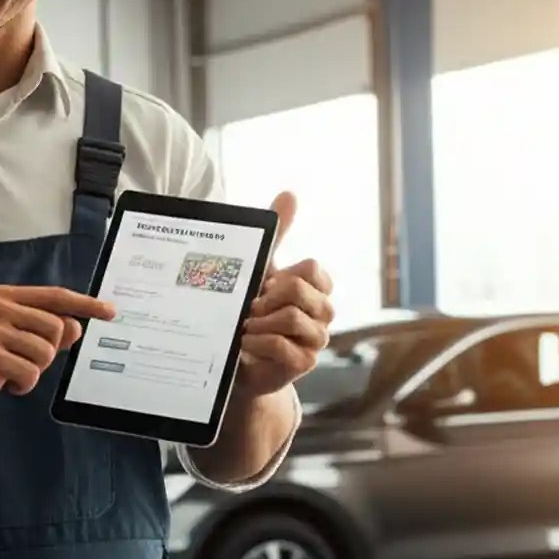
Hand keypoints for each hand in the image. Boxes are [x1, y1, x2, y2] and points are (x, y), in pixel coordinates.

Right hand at [0, 285, 116, 423]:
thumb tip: (77, 326)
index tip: (111, 312)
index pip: (56, 297)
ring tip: (10, 371)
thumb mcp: (19, 342)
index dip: (86, 304)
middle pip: (56, 328)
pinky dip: (23, 385)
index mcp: (6, 297)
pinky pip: (31, 373)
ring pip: (46, 352)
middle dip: (47, 353)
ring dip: (34, 371)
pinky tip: (4, 383)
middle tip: (22, 362)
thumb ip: (48, 332)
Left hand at [239, 192, 334, 395]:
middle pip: (302, 290)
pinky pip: (282, 345)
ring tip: (244, 325)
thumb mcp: (260, 270)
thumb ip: (277, 235)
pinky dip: (258, 341)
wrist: (237, 361)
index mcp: (315, 289)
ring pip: (293, 317)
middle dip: (269, 297)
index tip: (266, 284)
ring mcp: (316, 341)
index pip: (312, 269)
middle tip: (250, 306)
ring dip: (260, 320)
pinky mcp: (302, 364)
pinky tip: (244, 342)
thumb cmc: (251, 313)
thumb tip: (290, 193)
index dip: (285, 274)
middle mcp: (322, 314)